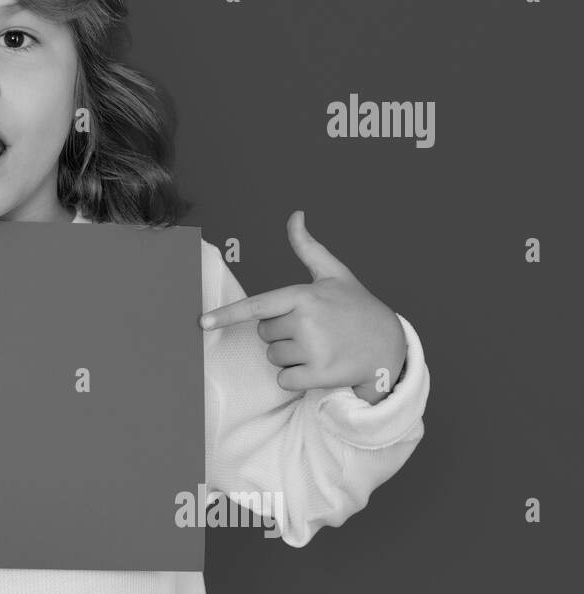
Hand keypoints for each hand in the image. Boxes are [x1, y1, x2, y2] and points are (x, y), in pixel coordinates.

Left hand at [198, 211, 406, 402]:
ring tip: (319, 347)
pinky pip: (284, 379)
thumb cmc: (357, 307)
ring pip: (273, 357)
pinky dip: (296, 377)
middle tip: (312, 330)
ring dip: (290, 356)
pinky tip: (319, 367)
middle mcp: (306, 321)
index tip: (201, 323)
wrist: (392, 346)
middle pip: (264, 334)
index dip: (226, 314)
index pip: (257, 306)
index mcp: (303, 295)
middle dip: (281, 333)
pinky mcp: (320, 374)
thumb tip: (295, 214)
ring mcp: (314, 349)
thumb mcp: (334, 274)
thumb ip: (308, 247)